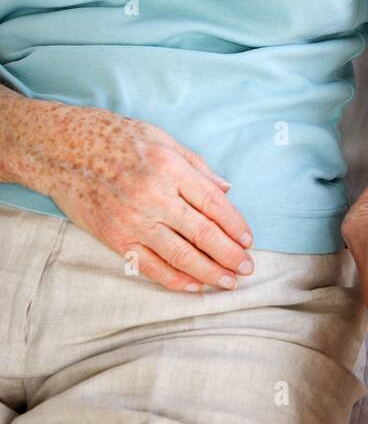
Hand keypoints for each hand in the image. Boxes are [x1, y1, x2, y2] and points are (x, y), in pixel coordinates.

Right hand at [16, 100, 255, 292]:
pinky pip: (150, 266)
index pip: (214, 204)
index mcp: (169, 168)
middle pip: (203, 233)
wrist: (61, 150)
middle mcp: (153, 196)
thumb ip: (196, 165)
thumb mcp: (161, 138)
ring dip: (209, 272)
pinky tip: (193, 285)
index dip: (235, 225)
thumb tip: (227, 189)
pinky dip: (174, 279)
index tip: (249, 240)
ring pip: (180, 255)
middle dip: (230, 254)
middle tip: (247, 268)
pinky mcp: (115, 238)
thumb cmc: (115, 139)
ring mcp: (133, 220)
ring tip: (228, 282)